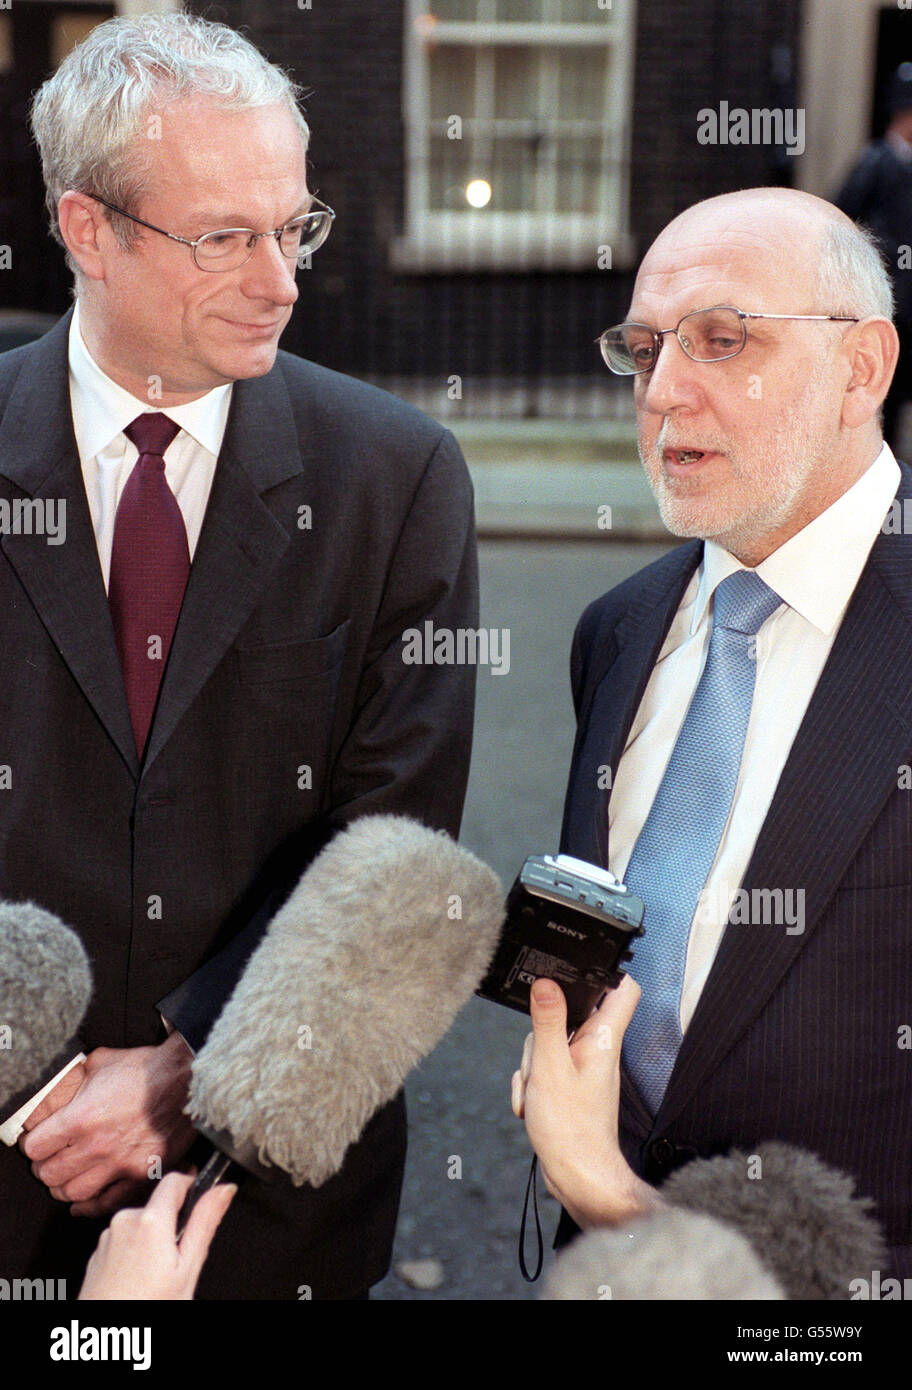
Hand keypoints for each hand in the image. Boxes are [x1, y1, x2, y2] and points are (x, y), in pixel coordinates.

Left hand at [20, 1032, 196, 1216]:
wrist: (187, 1080)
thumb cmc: (148, 1070)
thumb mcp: (102, 1061)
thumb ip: (78, 1077)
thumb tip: (67, 1083)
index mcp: (80, 1118)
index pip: (36, 1147)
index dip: (34, 1144)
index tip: (38, 1142)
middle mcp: (96, 1147)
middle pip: (50, 1174)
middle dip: (45, 1166)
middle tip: (50, 1160)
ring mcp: (118, 1164)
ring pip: (73, 1192)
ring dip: (64, 1187)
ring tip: (66, 1178)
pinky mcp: (140, 1175)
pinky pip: (106, 1202)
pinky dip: (90, 1206)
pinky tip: (83, 1202)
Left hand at [78, 1170, 236, 1299]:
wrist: (106, 1339)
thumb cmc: (147, 1308)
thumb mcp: (188, 1268)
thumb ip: (205, 1222)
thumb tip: (223, 1190)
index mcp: (150, 1220)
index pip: (175, 1180)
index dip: (192, 1185)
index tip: (201, 1198)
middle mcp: (123, 1221)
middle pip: (158, 1206)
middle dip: (172, 1225)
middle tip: (179, 1259)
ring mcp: (107, 1238)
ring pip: (140, 1226)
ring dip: (152, 1241)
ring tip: (156, 1276)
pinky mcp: (96, 1254)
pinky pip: (123, 1242)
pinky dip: (134, 1255)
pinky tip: (138, 1281)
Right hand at [511, 975, 662, 1228]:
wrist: (576, 1175)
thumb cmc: (572, 1130)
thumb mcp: (550, 1067)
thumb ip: (547, 1022)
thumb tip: (546, 984)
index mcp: (604, 1038)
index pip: (622, 988)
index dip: (605, 970)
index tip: (580, 965)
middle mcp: (599, 1049)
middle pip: (568, 1014)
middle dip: (543, 1032)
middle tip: (542, 1058)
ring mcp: (584, 1068)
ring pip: (550, 1042)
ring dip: (533, 1064)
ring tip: (537, 1090)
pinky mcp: (571, 1086)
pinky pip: (545, 1068)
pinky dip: (533, 1083)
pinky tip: (533, 1103)